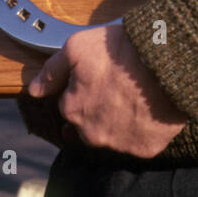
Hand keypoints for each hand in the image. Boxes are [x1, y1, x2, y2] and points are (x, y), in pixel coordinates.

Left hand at [24, 22, 187, 157]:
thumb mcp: (76, 47)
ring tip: (132, 96)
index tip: (96, 75)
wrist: (164, 61)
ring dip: (116, 121)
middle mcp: (92, 134)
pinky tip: (147, 109)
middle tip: (114, 86)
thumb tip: (33, 90)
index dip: (80, 87)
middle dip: (96, 108)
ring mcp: (120, 145)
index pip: (67, 103)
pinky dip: (141, 130)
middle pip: (87, 124)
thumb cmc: (118, 51)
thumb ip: (52, 70)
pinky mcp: (146, 149)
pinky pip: (138, 142)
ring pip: (111, 135)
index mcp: (72, 110)